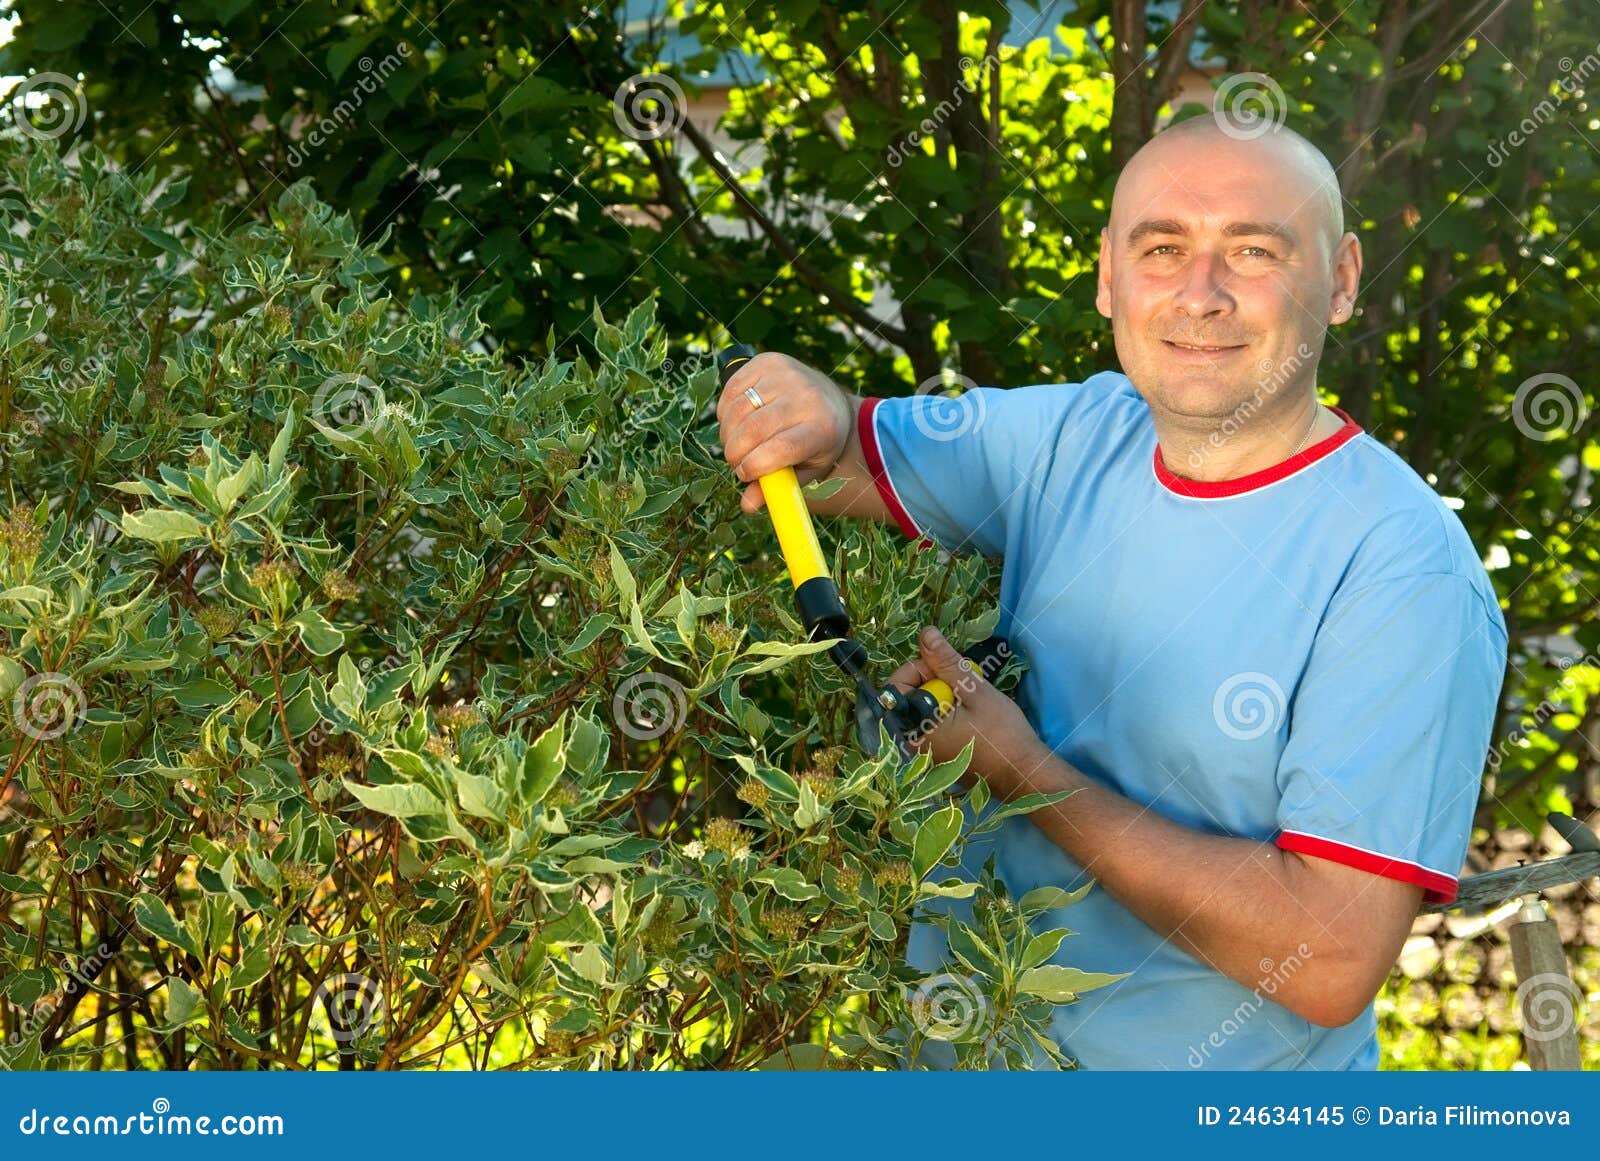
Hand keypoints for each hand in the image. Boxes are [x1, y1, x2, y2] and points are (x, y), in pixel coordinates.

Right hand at [716, 352, 853, 514]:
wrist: (831, 401)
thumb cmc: (816, 443)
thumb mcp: (806, 470)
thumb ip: (778, 488)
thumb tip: (746, 506)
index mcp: (821, 429)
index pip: (780, 449)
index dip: (754, 466)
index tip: (745, 475)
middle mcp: (806, 397)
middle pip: (753, 429)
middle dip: (735, 453)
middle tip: (737, 463)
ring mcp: (786, 375)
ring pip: (737, 410)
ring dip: (727, 434)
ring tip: (737, 443)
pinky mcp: (768, 360)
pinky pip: (731, 390)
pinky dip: (725, 411)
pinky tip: (736, 421)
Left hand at [882, 626, 1047, 798]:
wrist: (1023, 771)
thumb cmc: (1001, 733)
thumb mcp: (974, 691)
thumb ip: (947, 663)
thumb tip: (926, 634)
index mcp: (914, 729)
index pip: (895, 686)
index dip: (918, 668)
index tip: (946, 668)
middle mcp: (913, 742)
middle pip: (908, 696)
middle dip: (935, 681)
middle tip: (964, 681)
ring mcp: (925, 751)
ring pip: (923, 708)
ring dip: (944, 695)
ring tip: (970, 697)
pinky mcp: (939, 754)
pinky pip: (933, 723)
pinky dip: (948, 711)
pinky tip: (971, 713)